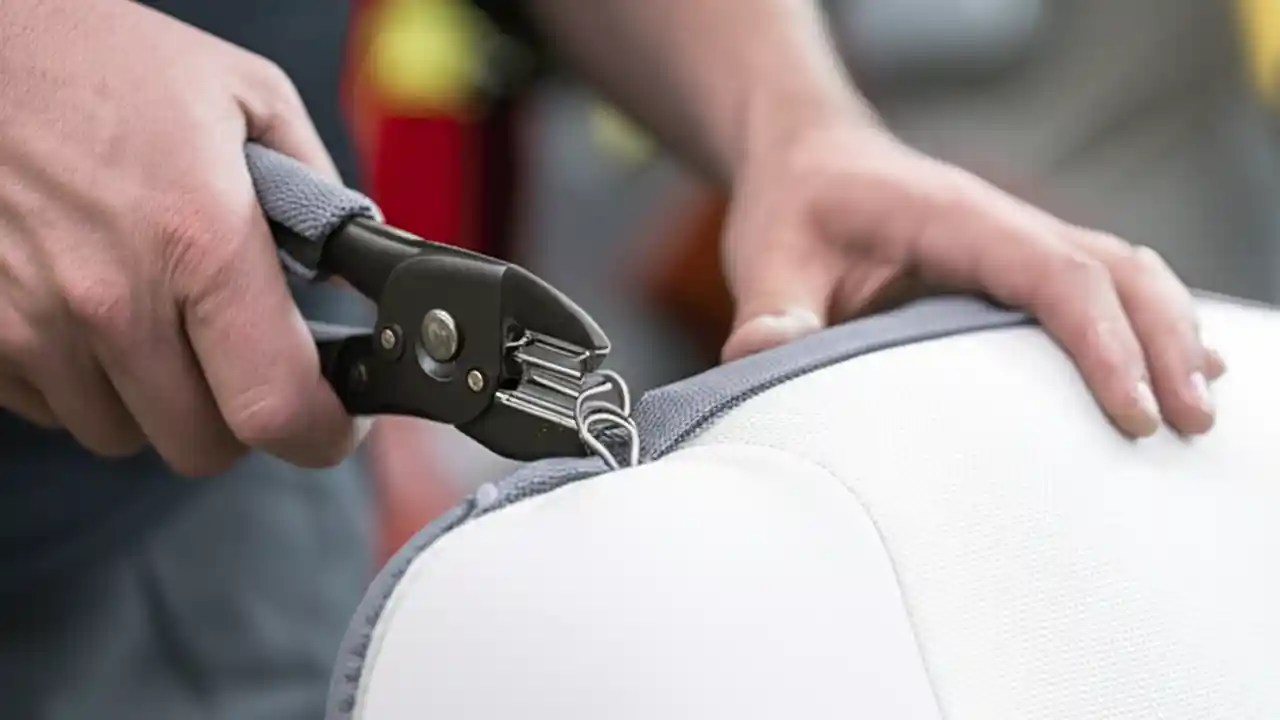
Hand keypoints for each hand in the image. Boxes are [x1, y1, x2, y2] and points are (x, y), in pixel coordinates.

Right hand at [0, 0, 357, 473]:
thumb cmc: (102, 58)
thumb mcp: (247, 97)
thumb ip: (317, 193)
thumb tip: (355, 268)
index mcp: (200, 241)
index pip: (275, 409)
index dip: (321, 435)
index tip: (333, 424)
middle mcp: (112, 298)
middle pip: (202, 445)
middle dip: (238, 413)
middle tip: (241, 357)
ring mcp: (33, 324)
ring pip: (124, 434)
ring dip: (156, 399)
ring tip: (157, 314)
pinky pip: (53, 409)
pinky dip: (84, 381)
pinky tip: (92, 310)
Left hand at [721, 126, 1224, 436]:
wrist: (806, 157)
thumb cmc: (793, 205)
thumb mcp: (768, 256)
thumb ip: (771, 311)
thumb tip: (761, 358)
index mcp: (954, 218)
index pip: (1054, 271)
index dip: (1103, 340)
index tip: (1132, 411)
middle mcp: (1001, 222)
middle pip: (1117, 267)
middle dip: (1163, 342)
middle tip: (1191, 424)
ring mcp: (1016, 237)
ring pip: (1126, 270)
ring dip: (1169, 331)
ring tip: (1198, 409)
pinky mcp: (1016, 259)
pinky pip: (1103, 280)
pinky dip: (1145, 320)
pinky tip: (1172, 367)